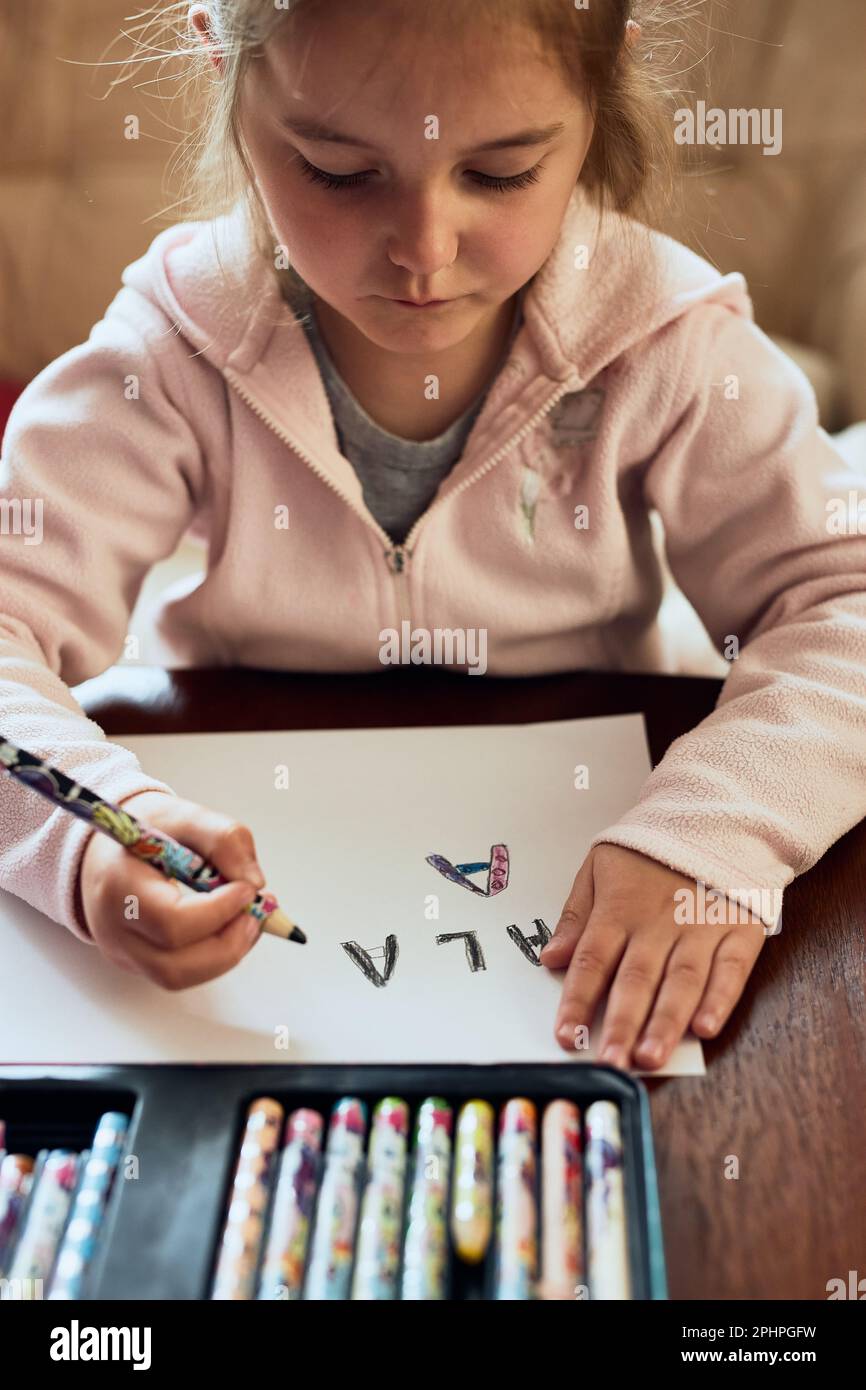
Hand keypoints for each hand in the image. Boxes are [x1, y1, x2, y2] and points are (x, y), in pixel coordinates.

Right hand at [77, 791, 266, 989]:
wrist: (107, 849)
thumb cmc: (145, 830)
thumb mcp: (182, 814)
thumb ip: (223, 839)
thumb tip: (254, 882)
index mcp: (119, 885)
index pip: (170, 920)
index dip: (218, 911)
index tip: (247, 889)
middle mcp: (114, 929)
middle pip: (173, 965)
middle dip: (228, 943)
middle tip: (257, 912)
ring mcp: (123, 952)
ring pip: (178, 978)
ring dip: (226, 955)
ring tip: (249, 921)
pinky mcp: (137, 963)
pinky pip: (179, 975)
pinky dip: (214, 958)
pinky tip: (231, 929)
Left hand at [541, 844, 765, 1069]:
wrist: (715, 817)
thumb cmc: (651, 848)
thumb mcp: (600, 866)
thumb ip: (576, 916)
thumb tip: (551, 958)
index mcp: (620, 909)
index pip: (593, 961)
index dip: (577, 1000)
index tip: (565, 1036)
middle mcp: (659, 923)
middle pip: (636, 979)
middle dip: (622, 1024)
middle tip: (610, 1062)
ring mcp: (701, 928)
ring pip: (682, 982)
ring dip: (665, 1022)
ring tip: (650, 1057)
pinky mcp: (739, 930)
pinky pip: (731, 970)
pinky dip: (720, 999)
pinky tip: (705, 1028)